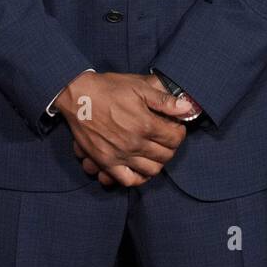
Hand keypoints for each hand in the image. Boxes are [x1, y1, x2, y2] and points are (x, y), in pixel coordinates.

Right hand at [57, 71, 192, 186]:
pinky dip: (138, 178)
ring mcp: (120, 155)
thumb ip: (164, 100)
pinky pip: (128, 180)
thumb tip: (188, 108)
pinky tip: (140, 168)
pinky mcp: (106, 162)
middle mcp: (135, 143)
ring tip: (155, 151)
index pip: (175, 138)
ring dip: (158, 162)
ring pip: (152, 170)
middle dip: (171, 146)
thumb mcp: (139, 87)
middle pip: (166, 155)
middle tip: (166, 138)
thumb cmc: (109, 88)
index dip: (179, 131)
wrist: (78, 96)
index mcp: (146, 124)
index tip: (175, 126)